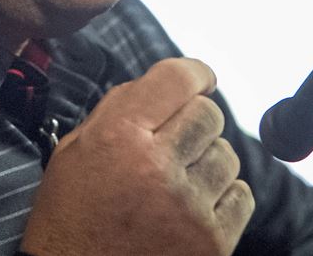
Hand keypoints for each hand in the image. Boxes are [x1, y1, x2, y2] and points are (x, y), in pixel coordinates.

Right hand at [19, 57, 253, 255]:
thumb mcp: (75, 154)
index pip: (179, 78)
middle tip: (176, 146)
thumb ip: (118, 111)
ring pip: (228, 155)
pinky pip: (241, 197)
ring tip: (177, 185)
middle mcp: (156, 167)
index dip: (197, 74)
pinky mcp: (211, 242)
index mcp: (118, 137)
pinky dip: (223, 199)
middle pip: (209, 114)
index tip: (202, 81)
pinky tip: (193, 210)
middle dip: (196, 124)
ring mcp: (187, 206)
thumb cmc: (71, 221)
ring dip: (208, 164)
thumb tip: (164, 85)